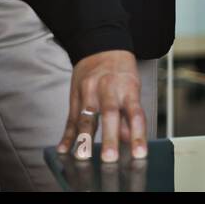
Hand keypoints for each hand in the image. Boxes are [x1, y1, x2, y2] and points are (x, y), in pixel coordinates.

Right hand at [55, 49, 146, 163]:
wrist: (101, 46)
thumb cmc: (121, 71)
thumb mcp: (132, 87)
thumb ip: (129, 115)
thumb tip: (129, 140)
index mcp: (128, 88)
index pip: (136, 114)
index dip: (138, 135)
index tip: (140, 153)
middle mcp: (109, 89)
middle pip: (110, 115)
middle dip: (109, 138)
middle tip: (109, 158)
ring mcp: (89, 92)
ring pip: (87, 116)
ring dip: (84, 138)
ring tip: (82, 156)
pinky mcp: (75, 95)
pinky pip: (71, 117)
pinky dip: (67, 135)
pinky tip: (64, 149)